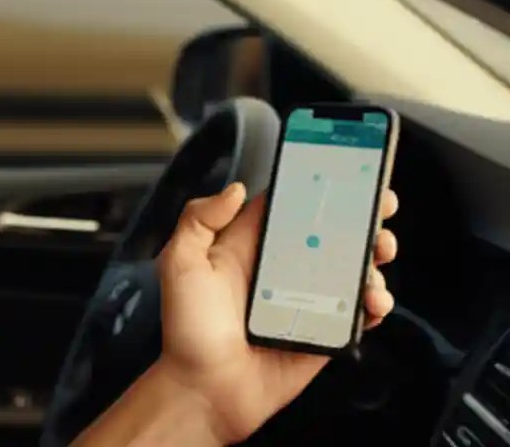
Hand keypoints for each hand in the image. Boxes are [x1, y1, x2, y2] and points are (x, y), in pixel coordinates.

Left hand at [156, 183, 398, 443]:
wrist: (206, 389)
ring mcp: (307, 298)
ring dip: (375, 256)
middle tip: (382, 207)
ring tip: (379, 254)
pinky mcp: (324, 330)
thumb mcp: (180, 263)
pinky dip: (375, 302)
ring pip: (353, 267)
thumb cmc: (188, 330)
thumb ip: (199, 219)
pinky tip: (373, 300)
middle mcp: (282, 267)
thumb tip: (236, 188)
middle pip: (332, 232)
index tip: (349, 172)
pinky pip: (358, 311)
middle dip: (362, 216)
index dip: (321, 187)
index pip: (291, 205)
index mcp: (250, 244)